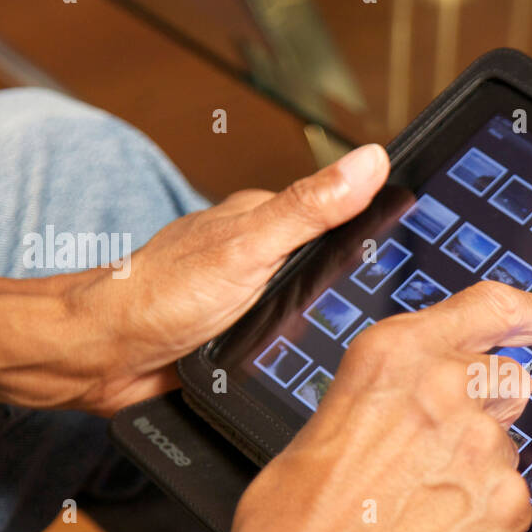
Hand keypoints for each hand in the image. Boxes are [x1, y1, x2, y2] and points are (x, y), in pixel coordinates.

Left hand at [62, 143, 390, 414]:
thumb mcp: (247, 247)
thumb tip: (369, 160)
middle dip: (371, 287)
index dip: (387, 226)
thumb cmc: (154, 295)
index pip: (344, 215)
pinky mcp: (245, 348)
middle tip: (416, 308)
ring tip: (386, 344)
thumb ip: (309, 209)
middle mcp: (262, 260)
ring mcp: (254, 304)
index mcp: (266, 223)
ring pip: (319, 313)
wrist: (98, 360)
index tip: (433, 238)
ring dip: (340, 329)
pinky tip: (332, 370)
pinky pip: (294, 350)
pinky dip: (313, 358)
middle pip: (336, 268)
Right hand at [225, 281, 531, 531]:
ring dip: (475, 476)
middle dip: (488, 411)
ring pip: (503, 452)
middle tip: (445, 454)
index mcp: (397, 353)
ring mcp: (483, 445)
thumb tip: (436, 401)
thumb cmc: (296, 512)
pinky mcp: (506, 503)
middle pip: (508, 382)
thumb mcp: (339, 414)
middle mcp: (447, 387)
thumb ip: (400, 392)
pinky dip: (482, 522)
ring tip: (415, 512)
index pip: (489, 308)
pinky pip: (510, 504)